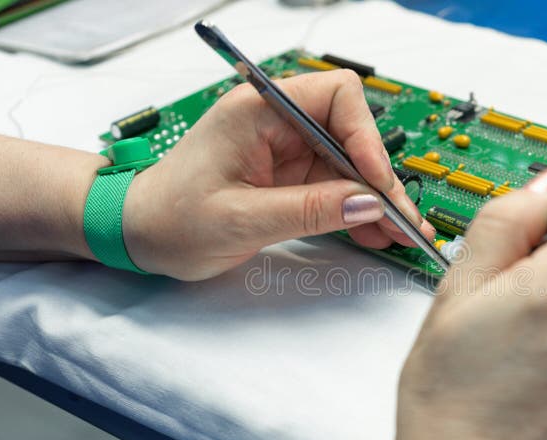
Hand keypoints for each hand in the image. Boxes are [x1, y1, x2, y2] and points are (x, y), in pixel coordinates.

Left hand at [123, 70, 433, 280]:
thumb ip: (308, 211)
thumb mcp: (242, 218)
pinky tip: (377, 234)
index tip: (374, 181)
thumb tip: (368, 203)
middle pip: (352, 137)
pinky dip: (358, 212)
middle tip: (403, 220)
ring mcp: (288, 153)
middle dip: (380, 179)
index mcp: (259, 112)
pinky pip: (337, 190)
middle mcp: (279, 125)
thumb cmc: (172, 217)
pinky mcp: (292, 179)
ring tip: (401, 234)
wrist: (143, 235)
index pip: (335, 98)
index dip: (364, 135)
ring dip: (376, 200)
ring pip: (351, 167)